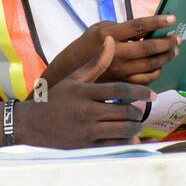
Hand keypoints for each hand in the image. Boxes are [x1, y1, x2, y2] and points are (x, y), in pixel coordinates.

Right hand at [14, 37, 155, 147]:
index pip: (120, 90)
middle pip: (124, 111)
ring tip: (137, 123)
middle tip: (142, 109)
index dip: (139, 91)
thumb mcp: (73, 78)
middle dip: (138, 112)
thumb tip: (110, 40)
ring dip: (135, 127)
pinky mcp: (86, 145)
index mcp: (85, 92)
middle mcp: (87, 111)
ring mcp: (87, 130)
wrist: (32, 123)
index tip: (152, 94)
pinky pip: (113, 145)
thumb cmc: (56, 98)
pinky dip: (126, 142)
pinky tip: (132, 138)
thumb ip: (95, 63)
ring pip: (122, 129)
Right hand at [44, 13, 178, 85]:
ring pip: (151, 66)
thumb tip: (144, 28)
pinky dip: (156, 73)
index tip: (172, 18)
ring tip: (173, 50)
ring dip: (166, 57)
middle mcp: (116, 54)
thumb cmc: (85, 46)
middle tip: (177, 38)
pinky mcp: (122, 84)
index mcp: (109, 36)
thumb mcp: (98, 29)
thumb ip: (120, 28)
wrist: (69, 72)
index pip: (138, 27)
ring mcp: (120, 71)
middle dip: (167, 43)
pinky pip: (145, 81)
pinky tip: (160, 67)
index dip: (157, 22)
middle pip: (148, 48)